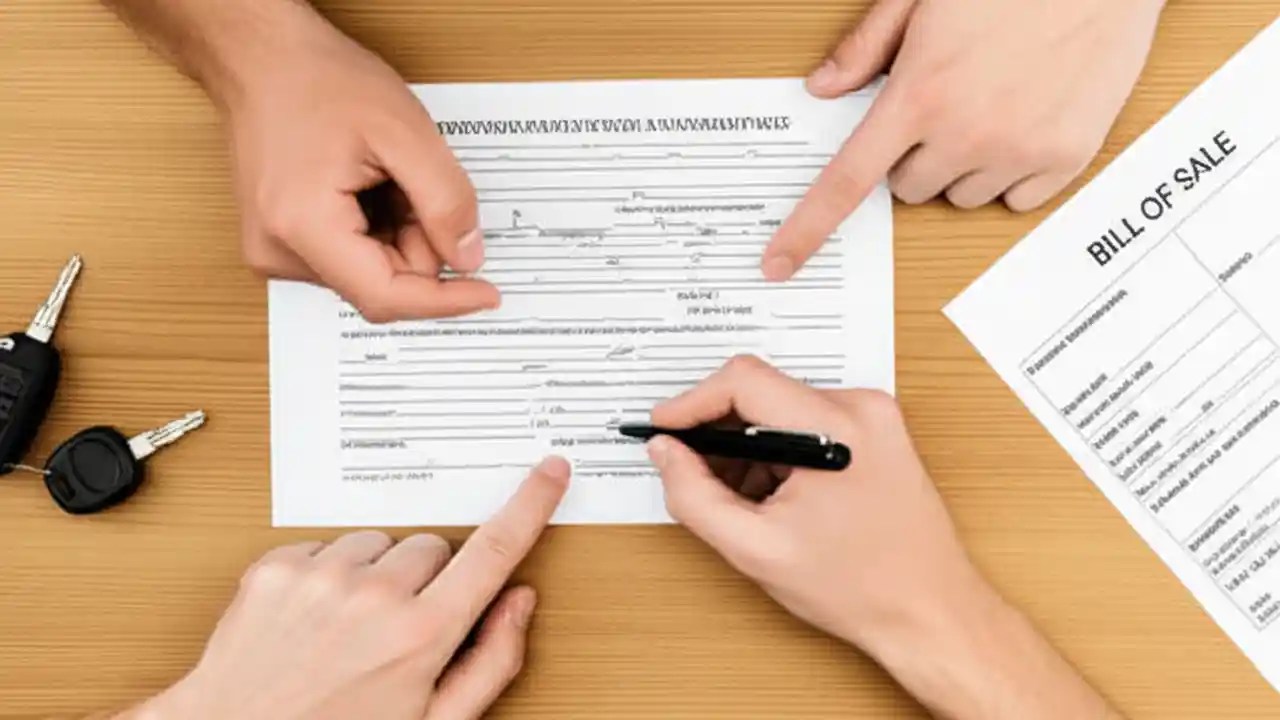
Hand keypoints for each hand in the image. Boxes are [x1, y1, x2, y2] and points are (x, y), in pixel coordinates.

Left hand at [128, 458, 569, 719]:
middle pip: (432, 548)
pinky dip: (325, 577)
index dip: (530, 505)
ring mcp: (321, 578)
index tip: (549, 473)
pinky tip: (313, 621)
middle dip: (427, 581)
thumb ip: (491, 661)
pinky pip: (324, 548)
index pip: (494, 551)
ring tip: (348, 631)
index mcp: (423, 635)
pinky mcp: (275, 570)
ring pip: (377, 545)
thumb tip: (518, 603)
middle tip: (400, 630)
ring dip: (373, 577)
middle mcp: (374, 596)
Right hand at [213, 1, 497, 320]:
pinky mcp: (280, 243)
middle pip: (380, 284)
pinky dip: (376, 228)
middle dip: (418, 243)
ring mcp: (274, 251)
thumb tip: (468, 259)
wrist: (261, 58)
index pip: (385, 296)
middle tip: (417, 182)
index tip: (487, 292)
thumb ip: (445, 201)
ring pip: (368, 271)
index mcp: (302, 227)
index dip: (444, 300)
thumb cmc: (318, 80)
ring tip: (382, 174)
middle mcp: (278, 253)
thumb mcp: (404, 133)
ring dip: (397, 233)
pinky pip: (349, 256)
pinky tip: (366, 183)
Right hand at [647, 356, 973, 651]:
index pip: (744, 381)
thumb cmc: (860, 588)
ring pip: (782, 411)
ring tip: (745, 504)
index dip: (692, 403)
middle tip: (695, 476)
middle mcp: (862, 409)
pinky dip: (779, 455)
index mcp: (836, 427)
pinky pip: (808, 425)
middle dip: (720, 434)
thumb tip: (665, 453)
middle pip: (762, 392)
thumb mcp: (755, 548)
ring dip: (751, 449)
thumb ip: (694, 495)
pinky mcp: (878, 433)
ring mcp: (875, 419)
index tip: (665, 429)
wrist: (930, 612)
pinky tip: (776, 500)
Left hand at [762, 0, 1166, 279]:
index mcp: (920, 95)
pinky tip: (1026, 119)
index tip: (779, 265)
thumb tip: (822, 88)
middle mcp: (966, 133)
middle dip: (913, 156)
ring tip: (993, 102)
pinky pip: (1015, 200)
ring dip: (963, 165)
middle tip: (943, 106)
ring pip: (960, 196)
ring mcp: (1019, 150)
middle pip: (908, 189)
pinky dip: (1012, 172)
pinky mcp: (1066, 158)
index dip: (807, 229)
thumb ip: (867, 46)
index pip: (847, 181)